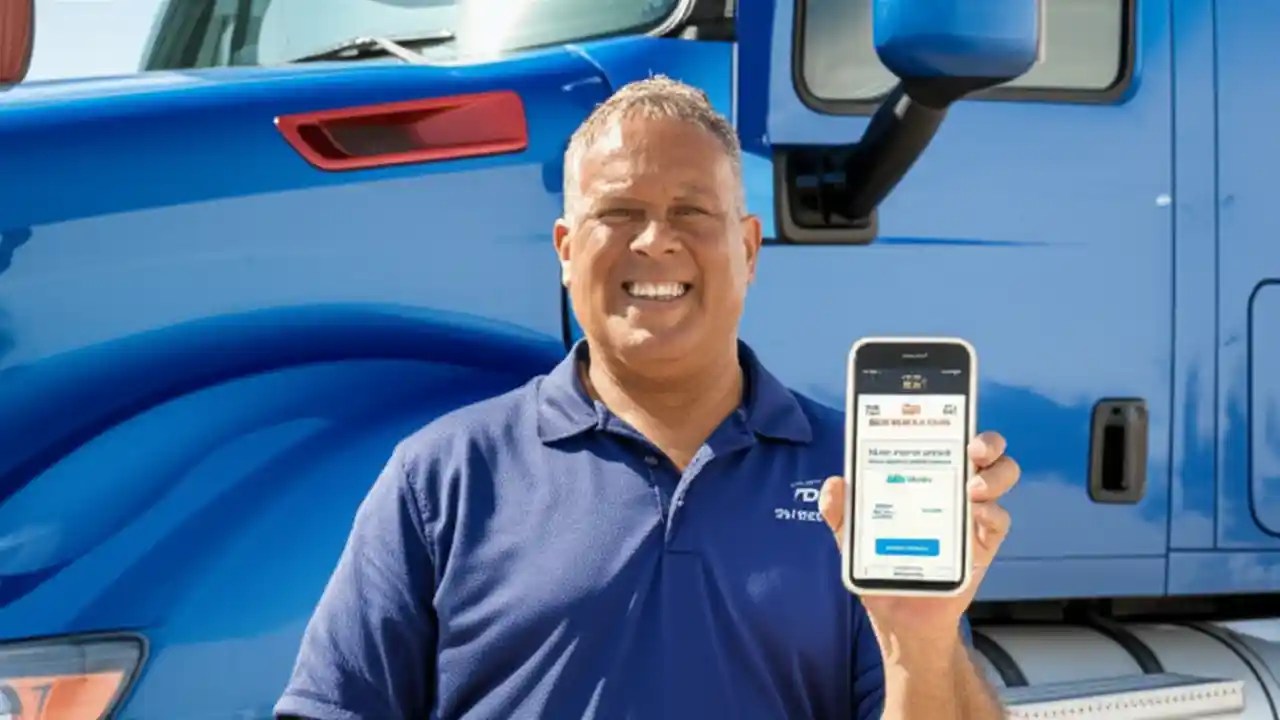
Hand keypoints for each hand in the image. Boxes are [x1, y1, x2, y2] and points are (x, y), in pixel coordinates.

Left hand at [819, 431, 1018, 642]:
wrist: (898, 613)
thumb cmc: (880, 563)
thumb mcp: (850, 534)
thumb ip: (839, 510)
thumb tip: (834, 484)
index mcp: (926, 474)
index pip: (946, 436)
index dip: (954, 417)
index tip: (947, 408)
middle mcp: (955, 486)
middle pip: (986, 451)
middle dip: (988, 440)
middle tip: (972, 448)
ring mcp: (972, 513)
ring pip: (1002, 477)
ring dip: (995, 475)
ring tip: (973, 487)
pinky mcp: (982, 544)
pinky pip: (999, 521)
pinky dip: (992, 514)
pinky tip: (975, 515)